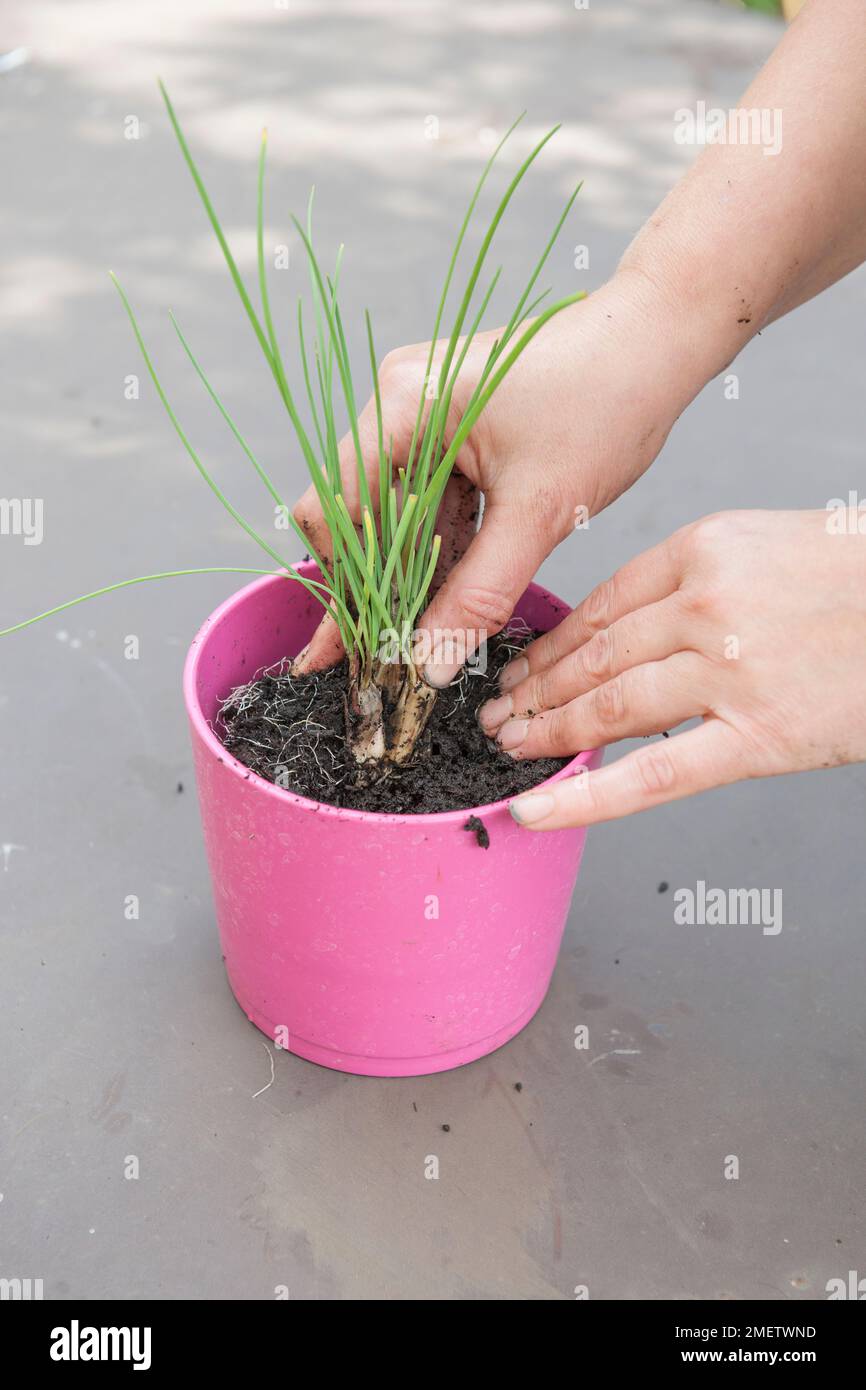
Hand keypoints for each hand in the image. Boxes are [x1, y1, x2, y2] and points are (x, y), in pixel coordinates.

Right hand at [293, 267, 708, 683]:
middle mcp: (399, 400)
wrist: (657, 342)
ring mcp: (423, 410)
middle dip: (374, 588)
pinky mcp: (453, 426)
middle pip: (359, 513)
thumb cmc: (606, 402)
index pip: (338, 509)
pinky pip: (429, 498)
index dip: (343, 585)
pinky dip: (439, 547)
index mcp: (404, 405)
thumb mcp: (539, 513)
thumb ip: (478, 594)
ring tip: (413, 637)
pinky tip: (445, 596)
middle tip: (377, 656)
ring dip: (408, 572)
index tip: (352, 648)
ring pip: (396, 512)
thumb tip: (430, 663)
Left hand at [476, 510, 865, 828]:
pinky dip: (584, 796)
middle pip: (592, 656)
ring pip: (607, 708)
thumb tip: (636, 629)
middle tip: (493, 714)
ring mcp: (727, 673)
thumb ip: (701, 582)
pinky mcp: (757, 737)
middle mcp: (704, 606)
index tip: (520, 666)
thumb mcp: (772, 547)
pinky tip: (536, 809)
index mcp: (703, 549)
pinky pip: (651, 775)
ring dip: (545, 731)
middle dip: (533, 689)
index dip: (550, 643)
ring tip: (506, 750)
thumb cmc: (860, 580)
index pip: (599, 604)